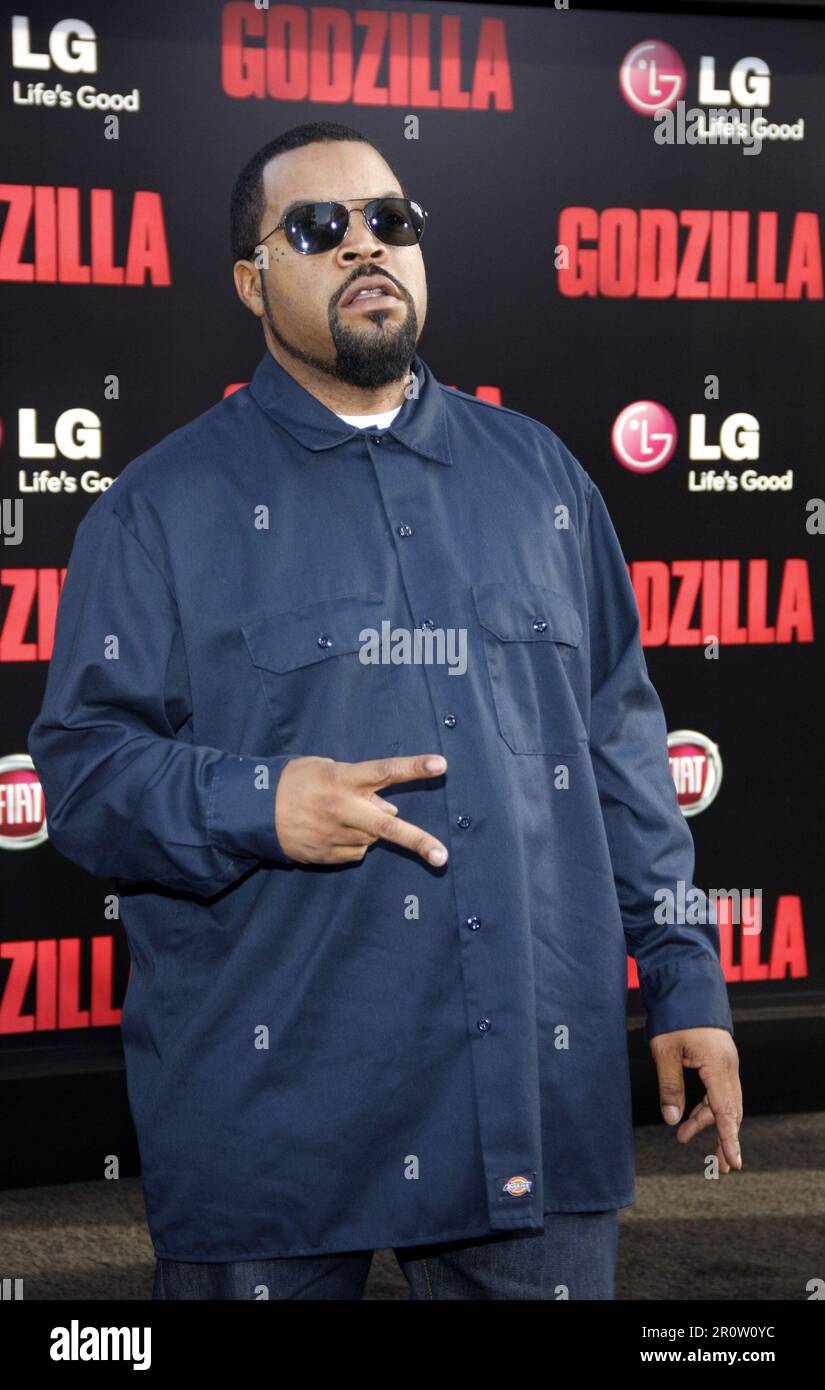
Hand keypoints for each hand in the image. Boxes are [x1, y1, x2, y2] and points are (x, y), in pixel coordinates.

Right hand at [275, 753, 448, 867]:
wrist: (252, 810)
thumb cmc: (294, 782)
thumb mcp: (325, 769)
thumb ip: (360, 785)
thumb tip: (389, 807)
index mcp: (342, 780)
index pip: (385, 770)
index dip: (414, 767)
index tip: (441, 765)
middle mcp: (342, 809)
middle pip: (388, 826)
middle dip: (418, 841)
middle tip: (442, 856)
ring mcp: (334, 835)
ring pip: (372, 838)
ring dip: (368, 829)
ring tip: (340, 816)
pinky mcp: (326, 855)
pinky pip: (356, 852)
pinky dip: (353, 843)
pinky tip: (331, 831)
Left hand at [650, 1026, 742, 1172]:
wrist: (685, 985)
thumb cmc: (674, 1016)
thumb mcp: (664, 1052)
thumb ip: (669, 1087)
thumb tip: (673, 1120)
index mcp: (718, 1065)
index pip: (726, 1110)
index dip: (729, 1139)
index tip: (734, 1163)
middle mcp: (728, 1066)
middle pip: (730, 1110)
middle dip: (723, 1138)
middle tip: (718, 1168)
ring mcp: (726, 1063)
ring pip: (722, 1101)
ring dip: (707, 1121)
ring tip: (683, 1138)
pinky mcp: (719, 1060)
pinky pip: (717, 1090)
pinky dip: (705, 1106)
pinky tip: (690, 1117)